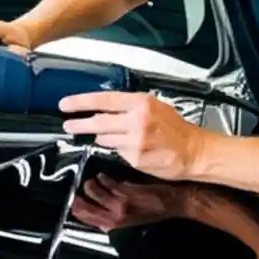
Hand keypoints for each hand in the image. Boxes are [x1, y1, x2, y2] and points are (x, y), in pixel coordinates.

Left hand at [60, 92, 213, 180]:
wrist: (193, 151)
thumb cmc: (175, 128)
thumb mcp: (154, 107)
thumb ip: (129, 106)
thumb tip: (104, 108)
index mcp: (141, 104)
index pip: (103, 100)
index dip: (81, 102)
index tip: (65, 104)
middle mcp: (136, 121)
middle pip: (98, 121)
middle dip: (79, 124)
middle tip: (68, 124)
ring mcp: (134, 141)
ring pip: (105, 138)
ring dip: (101, 137)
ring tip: (105, 135)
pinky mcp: (134, 158)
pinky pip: (117, 152)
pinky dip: (117, 149)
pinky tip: (129, 147)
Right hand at [71, 173, 191, 230]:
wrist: (176, 202)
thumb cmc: (156, 210)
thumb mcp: (133, 220)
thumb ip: (116, 218)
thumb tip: (101, 217)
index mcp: (117, 225)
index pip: (90, 220)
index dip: (80, 213)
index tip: (73, 205)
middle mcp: (118, 217)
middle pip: (89, 209)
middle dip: (80, 202)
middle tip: (76, 194)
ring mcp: (122, 204)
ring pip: (97, 194)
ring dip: (91, 186)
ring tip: (91, 181)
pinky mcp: (128, 192)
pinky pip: (109, 184)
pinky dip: (104, 179)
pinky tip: (103, 176)